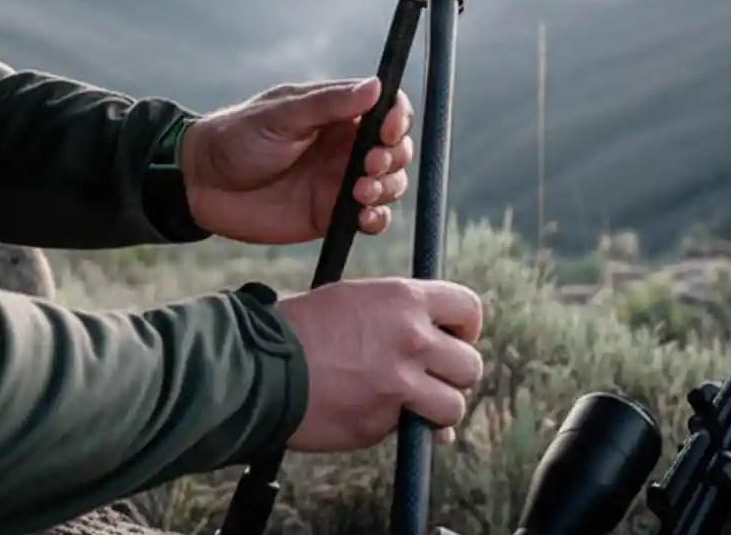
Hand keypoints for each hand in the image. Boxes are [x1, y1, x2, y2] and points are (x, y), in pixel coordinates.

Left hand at [180, 78, 413, 244]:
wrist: (201, 185)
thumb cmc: (236, 139)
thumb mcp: (281, 115)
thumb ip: (328, 104)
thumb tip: (375, 87)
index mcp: (337, 114)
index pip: (387, 109)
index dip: (397, 118)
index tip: (388, 129)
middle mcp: (345, 146)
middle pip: (396, 148)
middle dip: (394, 156)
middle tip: (369, 164)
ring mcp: (340, 181)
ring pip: (390, 183)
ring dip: (387, 187)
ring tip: (359, 191)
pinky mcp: (332, 214)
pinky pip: (371, 217)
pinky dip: (377, 218)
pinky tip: (363, 216)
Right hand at [278, 278, 484, 451]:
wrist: (260, 366)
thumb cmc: (301, 329)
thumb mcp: (354, 301)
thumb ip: (400, 321)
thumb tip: (435, 353)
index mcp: (404, 299)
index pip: (468, 308)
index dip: (466, 328)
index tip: (454, 339)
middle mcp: (411, 339)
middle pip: (470, 365)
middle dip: (455, 375)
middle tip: (430, 377)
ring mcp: (400, 384)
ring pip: (454, 406)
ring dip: (438, 410)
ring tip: (412, 403)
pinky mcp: (384, 422)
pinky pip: (413, 430)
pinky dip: (402, 429)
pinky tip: (375, 415)